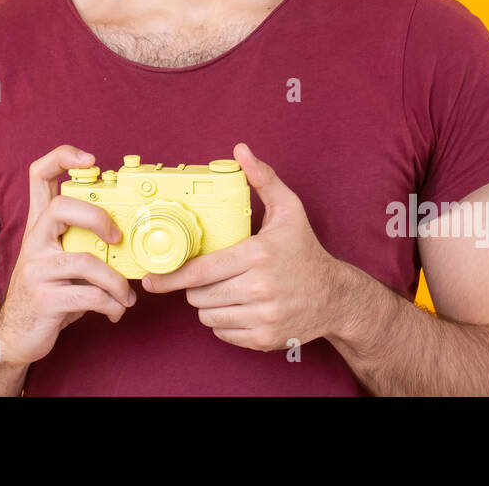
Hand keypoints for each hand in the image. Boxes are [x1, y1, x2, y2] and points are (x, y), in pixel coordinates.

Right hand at [0, 145, 136, 365]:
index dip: (61, 157)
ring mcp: (36, 270)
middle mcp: (34, 242)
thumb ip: (86, 243)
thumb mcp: (64, 261)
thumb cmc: (49, 292)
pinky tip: (117, 311)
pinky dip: (112, 304)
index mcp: (40, 226)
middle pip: (61, 207)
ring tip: (126, 295)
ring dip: (116, 282)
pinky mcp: (44, 299)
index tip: (90, 159)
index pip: (39, 176)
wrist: (15, 335)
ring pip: (85, 261)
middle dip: (98, 218)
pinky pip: (89, 296)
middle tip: (117, 237)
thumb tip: (131, 235)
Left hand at [142, 143, 343, 352]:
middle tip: (209, 275)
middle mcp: (260, 288)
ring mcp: (263, 316)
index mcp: (259, 255)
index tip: (152, 278)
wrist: (336, 297)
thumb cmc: (305, 250)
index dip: (172, 276)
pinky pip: (222, 333)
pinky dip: (223, 322)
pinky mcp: (265, 338)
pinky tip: (237, 307)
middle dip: (196, 286)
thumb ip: (263, 179)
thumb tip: (241, 151)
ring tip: (224, 290)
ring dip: (208, 304)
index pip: (202, 270)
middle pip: (199, 295)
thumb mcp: (289, 209)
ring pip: (207, 315)